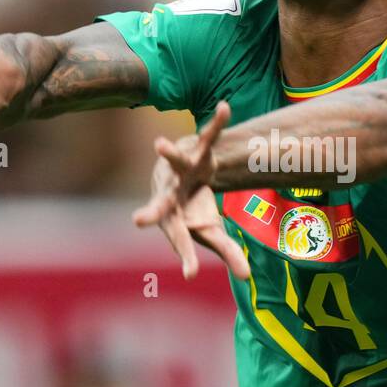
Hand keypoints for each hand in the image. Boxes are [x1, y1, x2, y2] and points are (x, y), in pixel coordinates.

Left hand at [132, 101, 249, 281]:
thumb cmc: (193, 209)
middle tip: (139, 220)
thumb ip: (227, 253)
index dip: (186, 257)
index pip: (181, 241)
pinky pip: (209, 136)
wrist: (183, 177)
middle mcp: (171, 195)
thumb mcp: (210, 232)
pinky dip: (217, 123)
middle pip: (161, 205)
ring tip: (159, 144)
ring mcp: (181, 172)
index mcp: (174, 220)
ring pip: (176, 162)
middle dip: (151, 213)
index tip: (190, 274)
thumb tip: (246, 278)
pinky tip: (226, 107)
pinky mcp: (196, 151)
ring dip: (169, 153)